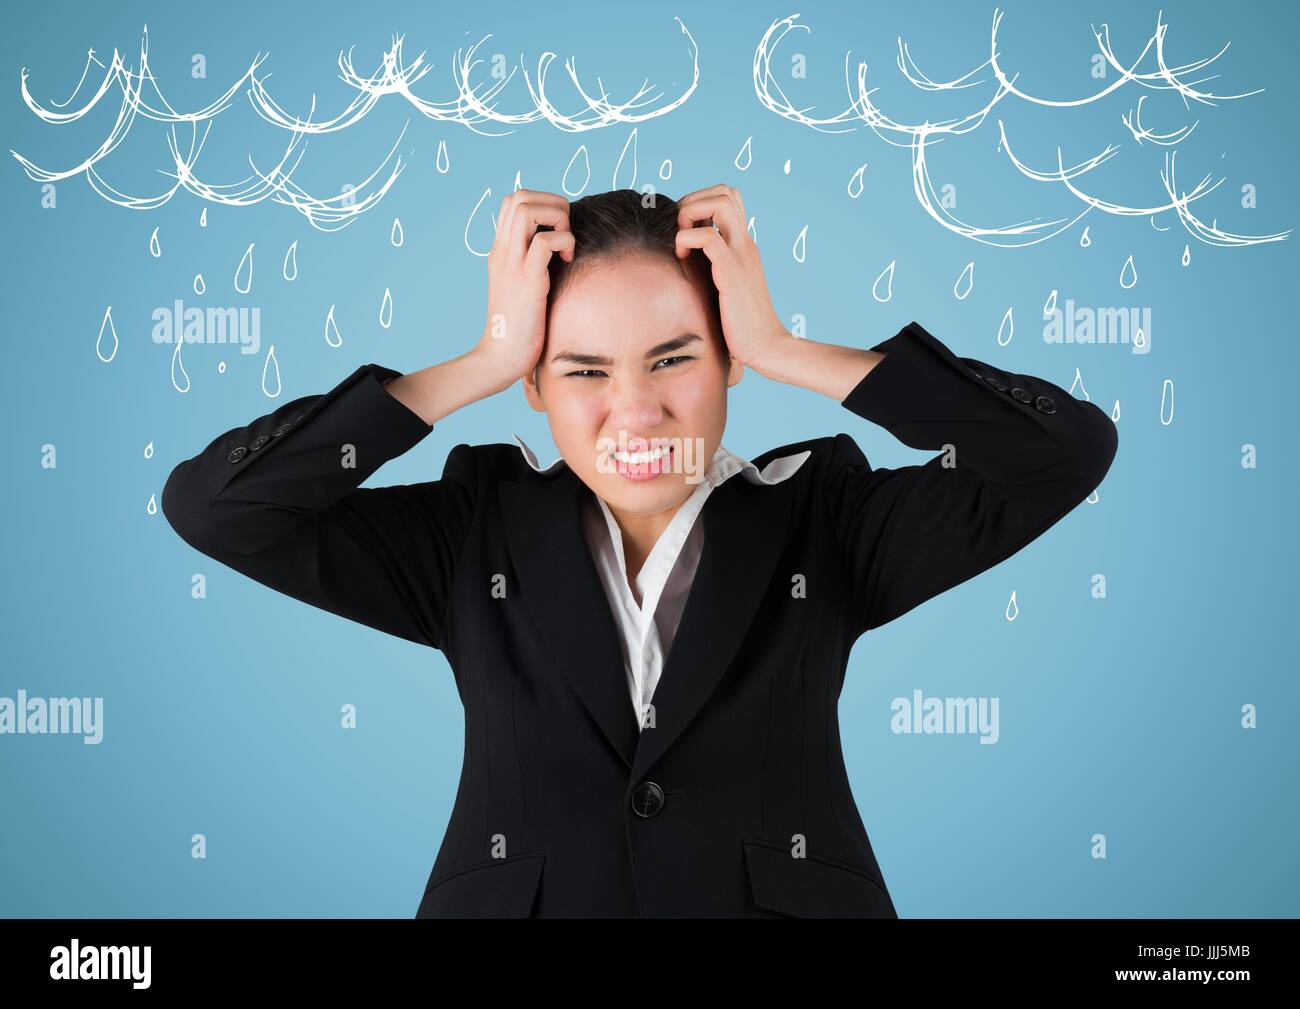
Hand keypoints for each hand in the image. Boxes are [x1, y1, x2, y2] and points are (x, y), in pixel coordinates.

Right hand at [473, 189, 574, 387]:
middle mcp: (503, 251)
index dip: (542, 202)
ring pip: (528, 209)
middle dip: (553, 203)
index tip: (558, 230)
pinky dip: (564, 242)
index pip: (513, 201)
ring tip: (567, 246)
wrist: (500, 357)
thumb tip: (560, 252)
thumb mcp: (522, 287)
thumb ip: (534, 265)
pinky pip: (544, 241)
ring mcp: (512, 263)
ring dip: (558, 218)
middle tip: (566, 232)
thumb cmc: (518, 328)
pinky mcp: (527, 280)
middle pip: (520, 195)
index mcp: (501, 250)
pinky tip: (569, 261)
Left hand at [674, 184, 787, 369]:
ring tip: (681, 240)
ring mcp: (741, 254)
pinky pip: (708, 237)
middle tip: (680, 230)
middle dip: (693, 200)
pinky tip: (681, 257)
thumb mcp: (727, 288)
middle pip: (725, 191)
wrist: (767, 346)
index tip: (685, 229)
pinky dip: (687, 238)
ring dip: (691, 211)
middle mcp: (745, 243)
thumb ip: (714, 269)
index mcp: (743, 245)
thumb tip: (688, 265)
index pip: (728, 198)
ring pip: (720, 201)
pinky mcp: (732, 272)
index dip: (700, 202)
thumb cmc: (743, 325)